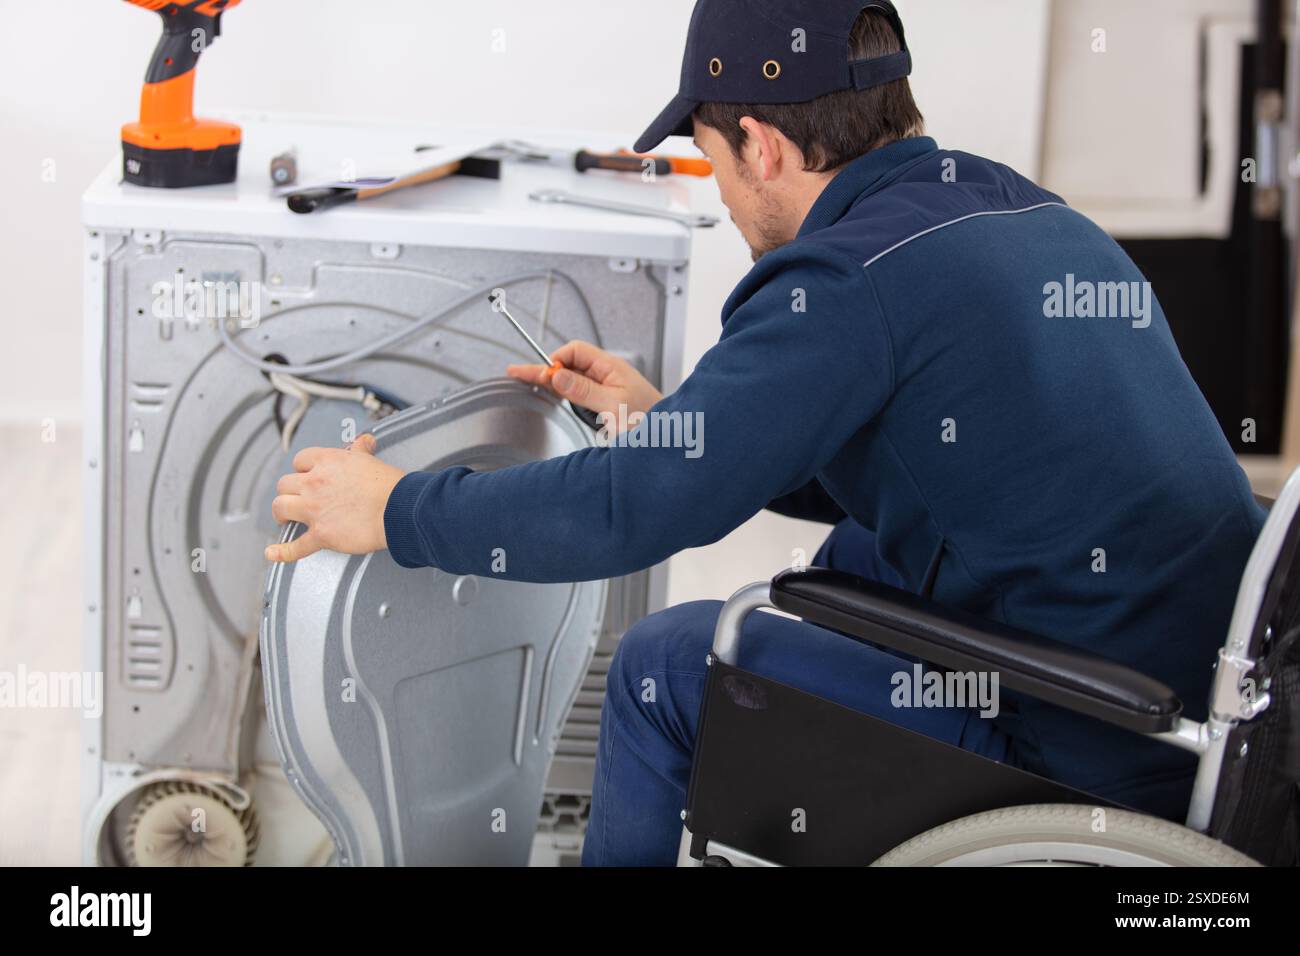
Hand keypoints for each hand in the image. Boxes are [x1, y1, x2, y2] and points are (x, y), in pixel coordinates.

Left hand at [265, 434, 405, 562]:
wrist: (400, 510)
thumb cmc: (390, 486)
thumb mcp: (371, 460)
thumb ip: (361, 451)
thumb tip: (364, 441)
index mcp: (327, 461)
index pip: (300, 460)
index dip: (303, 469)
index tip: (308, 475)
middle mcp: (315, 483)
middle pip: (284, 484)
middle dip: (289, 491)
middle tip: (297, 498)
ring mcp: (315, 510)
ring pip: (280, 507)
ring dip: (281, 512)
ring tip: (286, 518)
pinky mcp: (321, 534)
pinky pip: (296, 546)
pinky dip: (282, 552)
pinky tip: (272, 553)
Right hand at [507, 340, 661, 425]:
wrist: (671, 438)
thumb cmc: (651, 420)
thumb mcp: (613, 405)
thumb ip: (583, 390)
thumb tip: (556, 375)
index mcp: (610, 367)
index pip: (574, 351)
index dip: (555, 361)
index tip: (542, 377)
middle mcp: (608, 374)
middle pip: (569, 365)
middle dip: (545, 369)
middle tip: (516, 374)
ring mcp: (608, 387)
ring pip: (573, 380)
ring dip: (556, 384)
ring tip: (529, 382)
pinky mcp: (608, 402)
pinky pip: (580, 393)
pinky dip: (566, 395)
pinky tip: (555, 397)